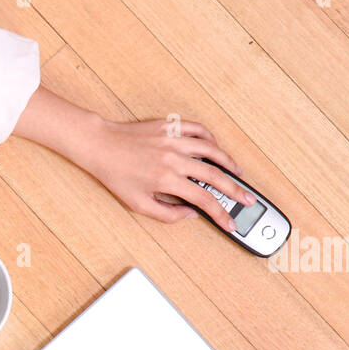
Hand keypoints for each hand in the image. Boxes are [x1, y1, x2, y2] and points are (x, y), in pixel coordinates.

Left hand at [73, 113, 253, 231]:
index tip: (230, 224)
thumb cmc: (116, 175)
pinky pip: (198, 129)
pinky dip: (211, 138)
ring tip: (237, 173)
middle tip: (248, 199)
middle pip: (215, 175)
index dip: (220, 214)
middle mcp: (173, 159)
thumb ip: (166, 213)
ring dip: (228, 162)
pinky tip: (215, 148)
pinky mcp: (170, 125)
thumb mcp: (137, 204)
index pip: (203, 200)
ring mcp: (173, 139)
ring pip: (212, 149)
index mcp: (166, 180)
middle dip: (236, 190)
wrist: (100, 146)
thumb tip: (190, 215)